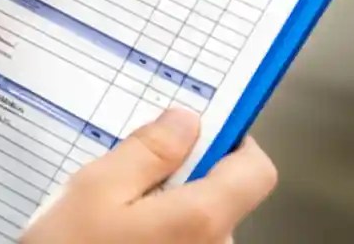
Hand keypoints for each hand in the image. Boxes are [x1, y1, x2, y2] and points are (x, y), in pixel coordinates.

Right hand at [22, 109, 277, 243]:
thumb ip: (149, 151)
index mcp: (202, 219)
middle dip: (184, 179)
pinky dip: (158, 236)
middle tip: (129, 175)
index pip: (257, 171)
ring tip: (112, 216)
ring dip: (165, 211)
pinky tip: (115, 239)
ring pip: (197, 226)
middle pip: (223, 198)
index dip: (234, 143)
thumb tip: (188, 120)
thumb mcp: (97, 189)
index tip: (200, 132)